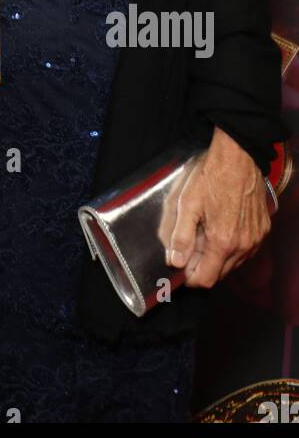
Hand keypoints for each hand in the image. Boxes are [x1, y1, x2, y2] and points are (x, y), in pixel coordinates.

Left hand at [167, 127, 271, 288]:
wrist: (238, 157)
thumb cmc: (211, 176)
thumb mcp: (187, 203)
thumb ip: (180, 236)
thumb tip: (175, 262)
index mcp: (222, 241)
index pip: (205, 279)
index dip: (189, 278)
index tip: (180, 267)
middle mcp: (243, 246)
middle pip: (219, 274)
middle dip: (201, 267)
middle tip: (189, 247)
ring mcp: (255, 239)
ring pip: (232, 264)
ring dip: (216, 258)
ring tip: (203, 234)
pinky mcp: (262, 230)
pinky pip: (245, 251)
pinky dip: (231, 248)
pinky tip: (220, 229)